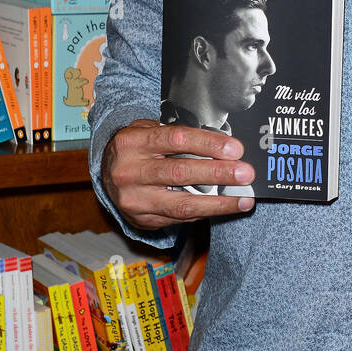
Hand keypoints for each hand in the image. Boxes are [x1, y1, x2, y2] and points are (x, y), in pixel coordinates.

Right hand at [101, 118, 255, 230]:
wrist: (105, 172)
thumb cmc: (137, 147)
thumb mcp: (149, 131)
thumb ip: (179, 136)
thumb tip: (224, 146)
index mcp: (132, 142)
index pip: (176, 139)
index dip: (208, 144)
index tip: (235, 149)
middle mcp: (129, 172)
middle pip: (180, 172)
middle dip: (218, 173)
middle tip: (246, 174)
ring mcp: (134, 199)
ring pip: (181, 204)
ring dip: (218, 203)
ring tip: (244, 199)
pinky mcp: (141, 220)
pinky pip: (179, 219)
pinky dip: (205, 213)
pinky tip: (225, 207)